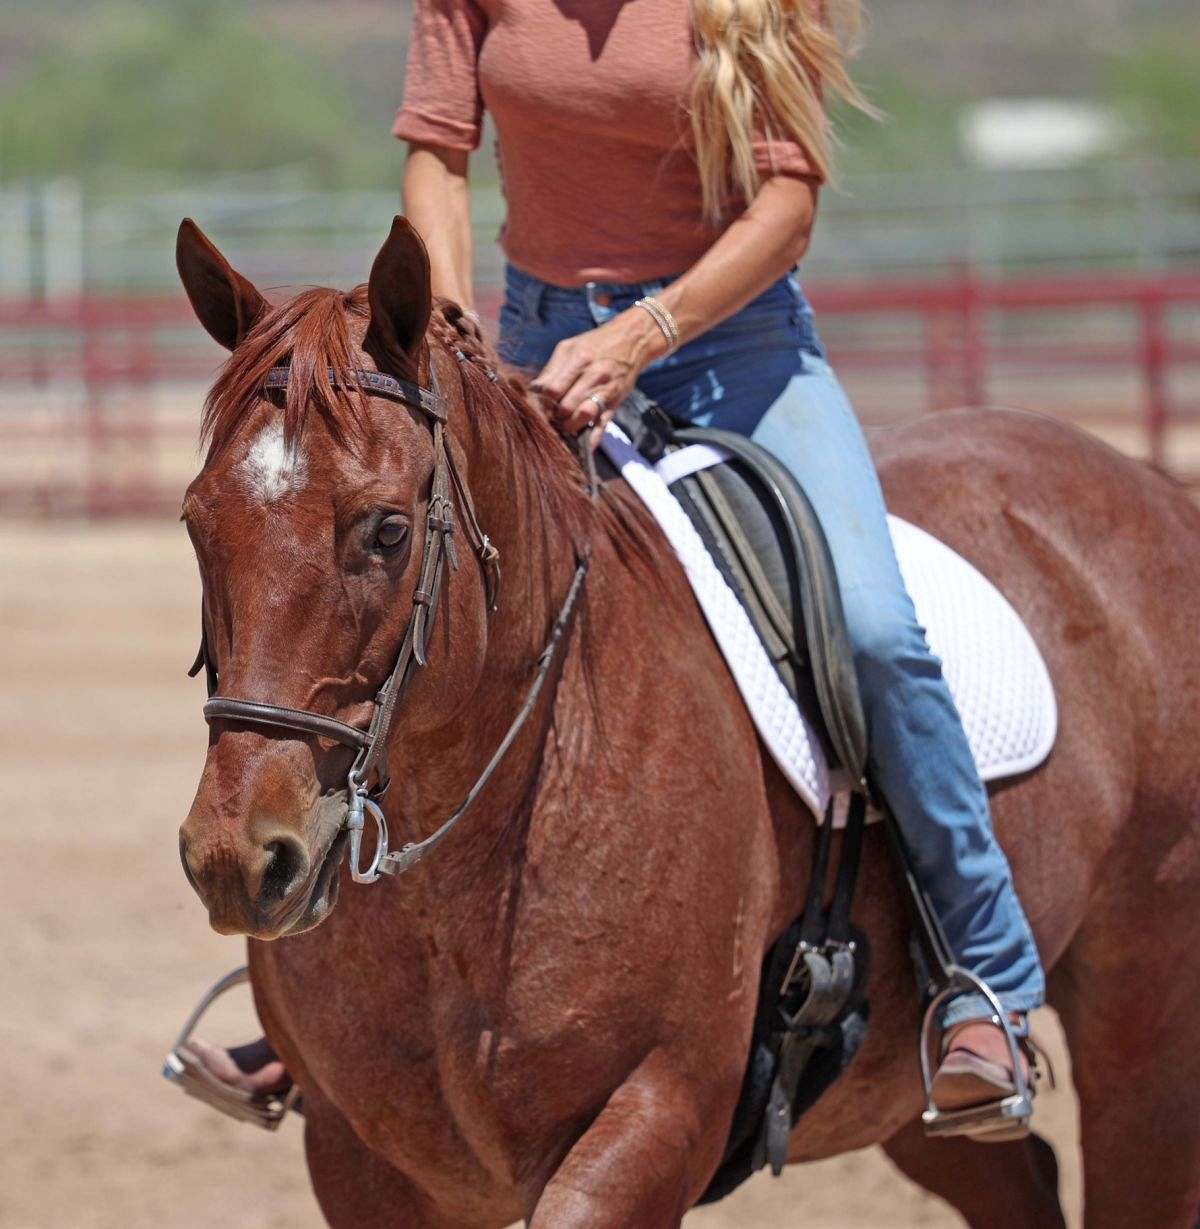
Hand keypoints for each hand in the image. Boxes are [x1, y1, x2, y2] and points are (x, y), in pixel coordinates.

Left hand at [531, 307, 666, 448]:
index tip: (540, 402)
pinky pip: (602, 426)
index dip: (542, 400)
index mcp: (578, 359)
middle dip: (553, 415)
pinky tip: (583, 446)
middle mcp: (593, 376)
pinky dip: (592, 439)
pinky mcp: (614, 404)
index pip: (552, 389)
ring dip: (569, 426)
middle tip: (550, 415)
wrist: (631, 340)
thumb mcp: (569, 347)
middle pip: (565, 407)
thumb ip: (551, 369)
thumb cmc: (594, 344)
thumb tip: (534, 391)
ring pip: (582, 418)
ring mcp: (605, 392)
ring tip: (563, 424)